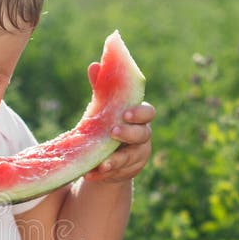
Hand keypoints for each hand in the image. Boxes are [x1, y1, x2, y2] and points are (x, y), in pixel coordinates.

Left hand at [84, 62, 154, 182]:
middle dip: (129, 134)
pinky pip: (116, 174)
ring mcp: (136, 156)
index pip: (148, 113)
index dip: (139, 113)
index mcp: (139, 118)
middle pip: (143, 135)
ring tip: (102, 163)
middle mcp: (142, 137)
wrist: (107, 153)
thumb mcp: (103, 107)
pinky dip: (102, 174)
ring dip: (116, 160)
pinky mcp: (126, 172)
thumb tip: (95, 65)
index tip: (126, 113)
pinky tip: (90, 174)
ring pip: (130, 159)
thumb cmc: (108, 124)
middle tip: (113, 132)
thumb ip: (101, 88)